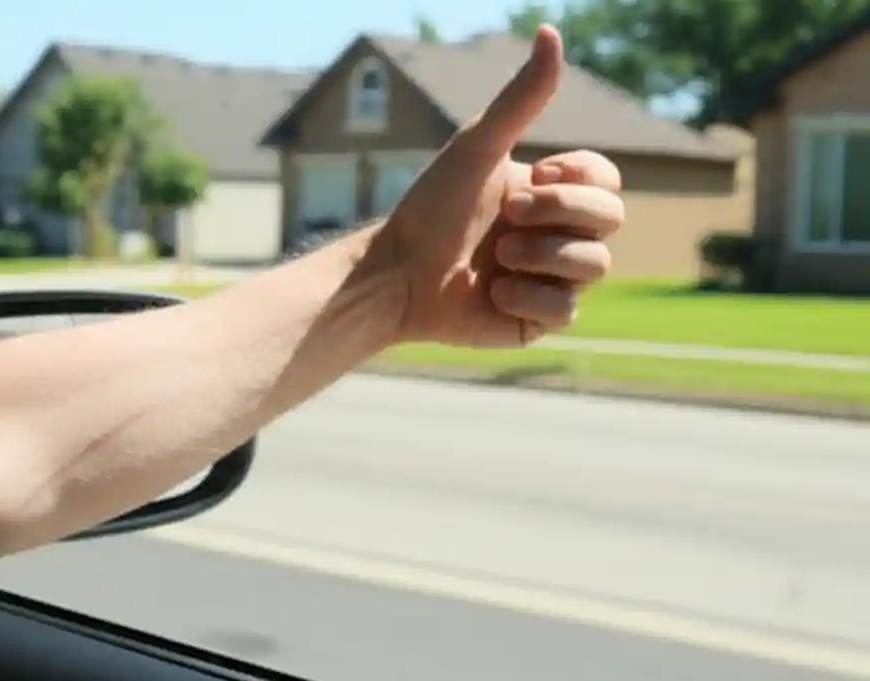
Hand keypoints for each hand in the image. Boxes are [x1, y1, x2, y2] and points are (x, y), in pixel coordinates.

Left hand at [376, 26, 623, 347]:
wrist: (397, 275)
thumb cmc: (431, 209)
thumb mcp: (478, 147)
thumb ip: (521, 98)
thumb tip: (550, 30)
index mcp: (549, 193)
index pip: (608, 181)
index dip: (581, 180)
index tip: (537, 174)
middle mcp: (557, 235)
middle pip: (612, 220)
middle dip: (558, 214)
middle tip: (508, 217)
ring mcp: (551, 279)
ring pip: (596, 267)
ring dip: (542, 256)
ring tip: (496, 256)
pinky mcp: (537, 321)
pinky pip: (566, 310)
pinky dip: (526, 298)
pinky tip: (491, 293)